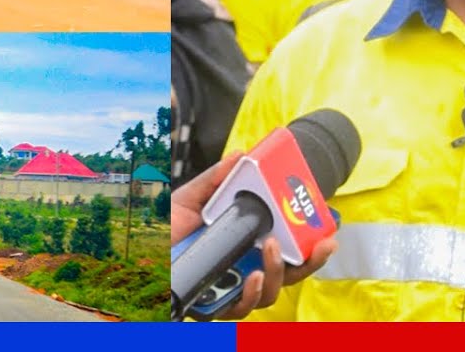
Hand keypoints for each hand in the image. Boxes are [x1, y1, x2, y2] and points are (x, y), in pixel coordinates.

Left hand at [172, 152, 337, 320]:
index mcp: (245, 246)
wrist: (133, 257)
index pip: (287, 249)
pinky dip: (250, 295)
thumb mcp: (190, 199)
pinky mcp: (213, 307)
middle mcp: (242, 271)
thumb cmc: (163, 232)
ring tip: (273, 250)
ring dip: (279, 273)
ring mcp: (230, 291)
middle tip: (322, 243)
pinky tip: (252, 277)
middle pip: (289, 274)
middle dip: (311, 261)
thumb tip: (242, 155)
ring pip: (269, 294)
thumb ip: (216, 180)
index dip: (311, 244)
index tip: (330, 230)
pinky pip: (240, 309)